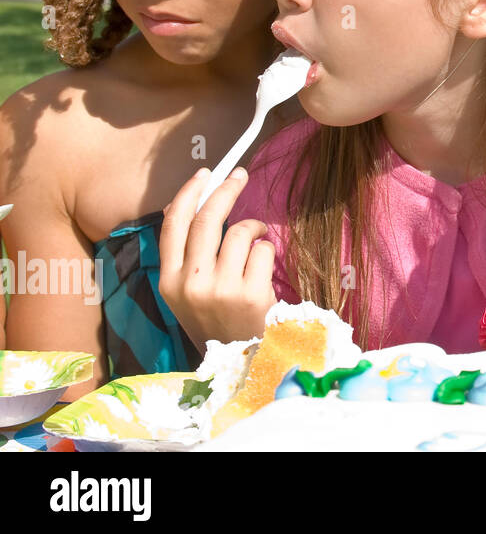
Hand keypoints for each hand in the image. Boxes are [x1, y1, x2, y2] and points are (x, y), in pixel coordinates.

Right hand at [159, 167, 275, 346]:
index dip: (189, 193)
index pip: (173, 225)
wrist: (241, 360)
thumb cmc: (217, 319)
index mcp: (169, 282)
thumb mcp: (187, 293)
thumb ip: (188, 255)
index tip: (205, 173)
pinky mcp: (250, 294)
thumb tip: (194, 203)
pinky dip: (268, 250)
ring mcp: (220, 289)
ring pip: (240, 232)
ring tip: (258, 239)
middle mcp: (190, 284)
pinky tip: (265, 268)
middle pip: (207, 220)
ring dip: (254, 227)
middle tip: (240, 175)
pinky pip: (263, 250)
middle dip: (226, 190)